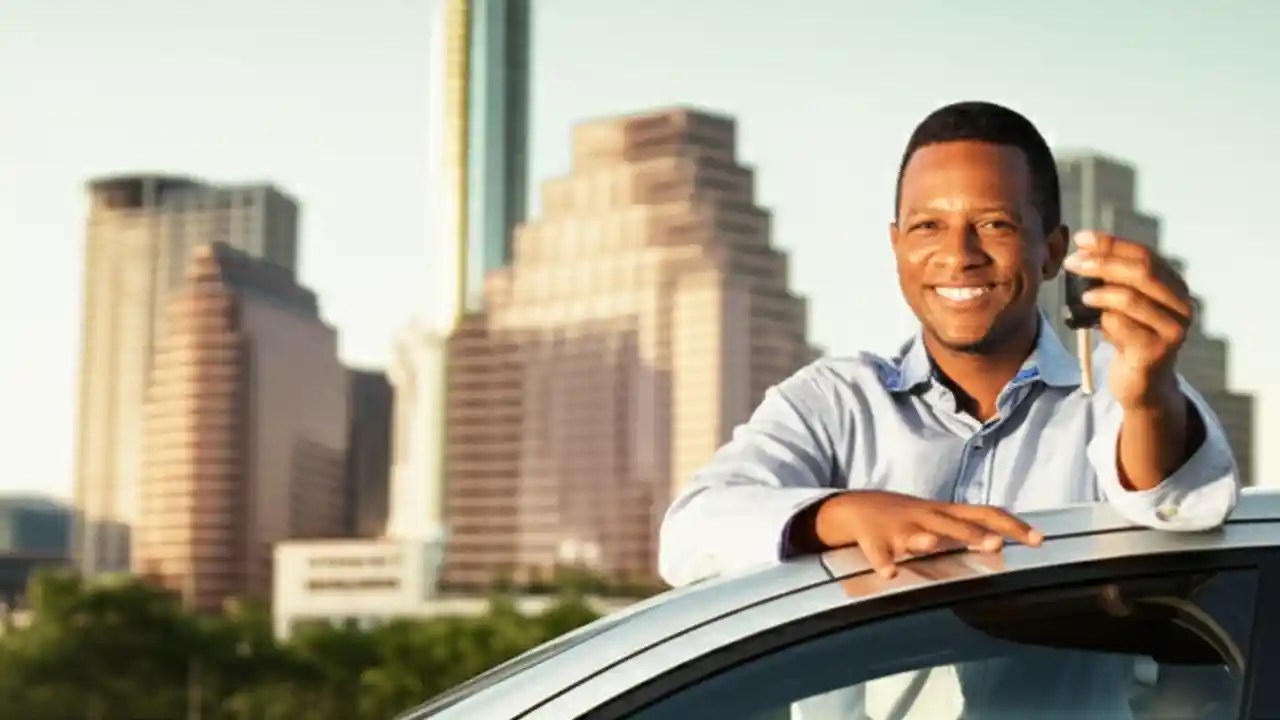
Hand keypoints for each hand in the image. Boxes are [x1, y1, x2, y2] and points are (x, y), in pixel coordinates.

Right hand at [814, 491, 1042, 577]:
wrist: (852, 507)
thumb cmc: (904, 517)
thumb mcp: (939, 518)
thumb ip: (968, 529)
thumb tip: (1008, 542)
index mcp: (945, 512)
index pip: (985, 512)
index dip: (1012, 525)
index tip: (1038, 540)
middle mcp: (925, 515)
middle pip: (952, 523)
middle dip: (972, 534)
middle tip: (995, 545)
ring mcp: (898, 527)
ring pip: (913, 532)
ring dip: (924, 538)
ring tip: (932, 544)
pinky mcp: (872, 539)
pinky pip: (876, 551)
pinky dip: (882, 560)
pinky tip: (889, 572)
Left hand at [1062, 231, 1192, 408]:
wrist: (1141, 384)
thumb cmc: (1128, 338)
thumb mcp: (1120, 304)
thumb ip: (1111, 279)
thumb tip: (1083, 249)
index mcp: (1174, 286)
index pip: (1144, 255)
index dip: (1112, 244)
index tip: (1081, 238)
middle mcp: (1181, 304)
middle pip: (1141, 272)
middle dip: (1102, 263)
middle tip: (1073, 263)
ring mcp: (1173, 329)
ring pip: (1132, 299)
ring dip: (1100, 292)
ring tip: (1082, 296)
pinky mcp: (1157, 352)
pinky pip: (1124, 327)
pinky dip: (1104, 320)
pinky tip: (1095, 323)